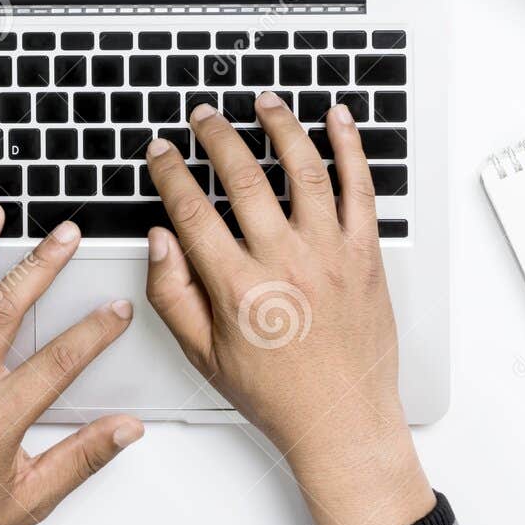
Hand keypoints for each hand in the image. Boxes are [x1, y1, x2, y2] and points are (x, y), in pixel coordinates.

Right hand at [145, 96, 433, 524]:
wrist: (344, 421)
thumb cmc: (278, 394)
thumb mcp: (204, 354)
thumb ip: (172, 293)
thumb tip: (159, 239)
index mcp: (239, 289)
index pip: (192, 212)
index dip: (170, 173)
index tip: (160, 153)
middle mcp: (285, 263)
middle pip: (243, 178)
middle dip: (215, 137)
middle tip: (203, 117)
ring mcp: (330, 253)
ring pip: (303, 169)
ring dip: (280, 127)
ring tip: (264, 103)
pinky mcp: (366, 253)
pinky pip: (360, 188)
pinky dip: (351, 147)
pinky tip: (337, 119)